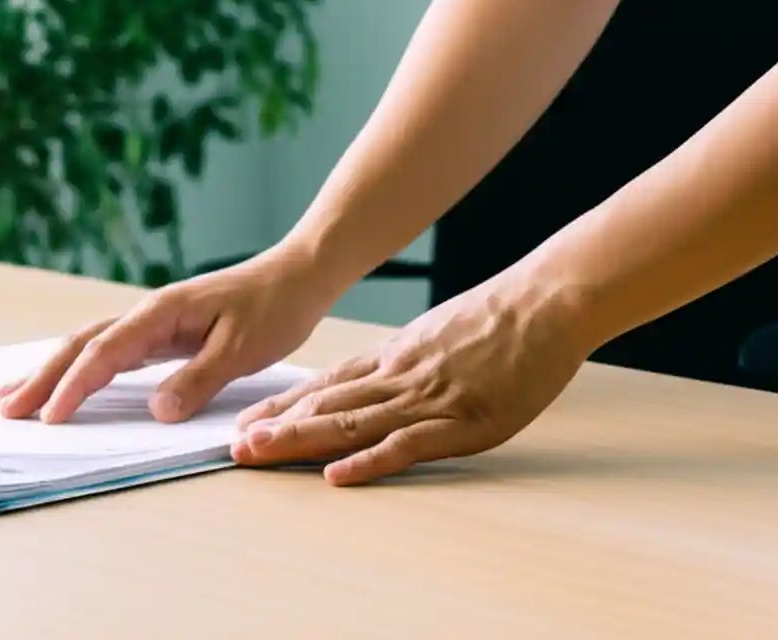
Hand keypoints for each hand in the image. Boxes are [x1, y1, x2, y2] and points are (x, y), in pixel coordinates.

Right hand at [0, 245, 343, 423]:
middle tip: (4, 408)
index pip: (106, 353)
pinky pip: (110, 351)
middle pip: (81, 345)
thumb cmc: (275, 307)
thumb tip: (156, 410)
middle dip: (42, 378)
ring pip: (90, 346)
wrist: (298, 274)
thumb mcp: (243, 348)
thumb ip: (199, 379)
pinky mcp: (163, 332)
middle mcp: (148, 314)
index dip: (74, 386)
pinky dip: (81, 367)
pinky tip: (67, 380)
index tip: (48, 417)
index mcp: (161, 313)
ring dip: (51, 371)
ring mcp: (152, 322)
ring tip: (13, 395)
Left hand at [231, 273, 592, 484]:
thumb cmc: (498, 317)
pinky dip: (369, 461)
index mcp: (393, 357)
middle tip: (233, 447)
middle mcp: (398, 377)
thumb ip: (404, 360)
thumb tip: (375, 380)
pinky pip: (407, 445)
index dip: (283, 406)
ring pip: (351, 423)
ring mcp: (427, 399)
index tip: (247, 423)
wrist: (544, 302)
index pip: (324, 385)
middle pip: (326, 405)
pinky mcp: (461, 421)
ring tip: (260, 454)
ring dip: (301, 441)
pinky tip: (338, 475)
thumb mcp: (436, 333)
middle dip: (276, 428)